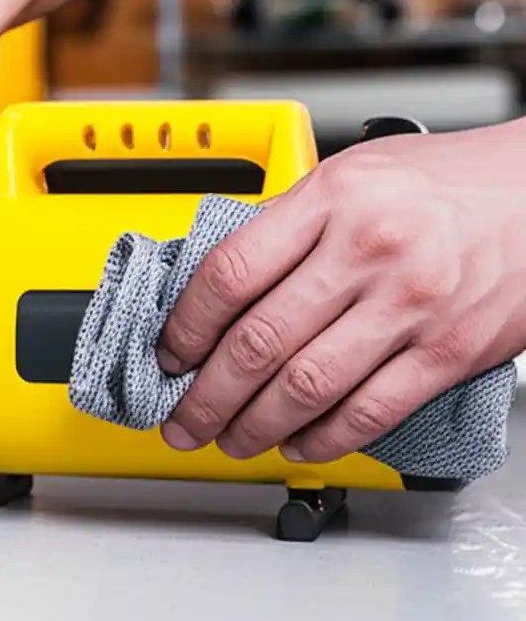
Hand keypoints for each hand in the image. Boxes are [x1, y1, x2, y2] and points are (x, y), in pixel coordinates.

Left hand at [154, 118, 525, 462]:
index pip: (229, 274)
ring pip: (305, 386)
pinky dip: (323, 438)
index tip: (168, 355)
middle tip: (182, 419)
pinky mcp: (451, 350)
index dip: (185, 327)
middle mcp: (368, 249)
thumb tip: (218, 289)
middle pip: (258, 341)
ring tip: (229, 439)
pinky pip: (369, 410)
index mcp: (331, 198)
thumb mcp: (354, 176)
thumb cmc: (448, 183)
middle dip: (205, 396)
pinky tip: (297, 444)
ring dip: (253, 426)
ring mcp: (411, 304)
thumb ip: (289, 226)